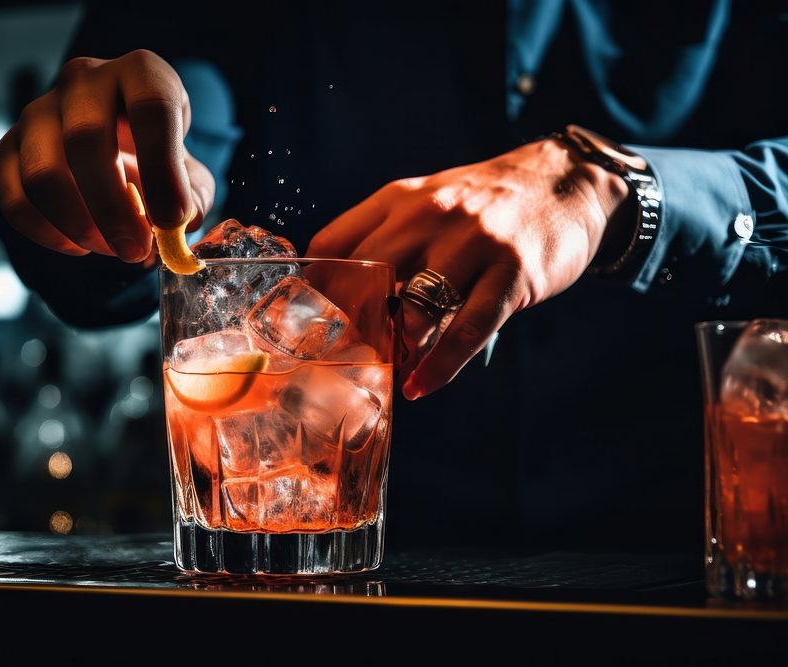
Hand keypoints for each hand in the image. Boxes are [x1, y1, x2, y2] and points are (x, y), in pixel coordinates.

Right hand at [0, 50, 215, 261]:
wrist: (122, 148)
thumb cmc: (160, 158)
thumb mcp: (191, 176)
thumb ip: (193, 200)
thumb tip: (179, 223)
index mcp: (141, 73)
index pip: (151, 106)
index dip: (162, 168)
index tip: (172, 219)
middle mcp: (85, 80)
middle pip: (86, 138)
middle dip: (112, 208)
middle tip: (135, 249)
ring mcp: (40, 110)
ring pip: (42, 171)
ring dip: (77, 225)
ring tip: (110, 248)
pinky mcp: (10, 145)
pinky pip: (13, 194)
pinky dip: (45, 232)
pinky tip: (78, 245)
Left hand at [308, 138, 630, 399]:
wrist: (566, 182)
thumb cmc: (487, 202)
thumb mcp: (429, 201)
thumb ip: (390, 237)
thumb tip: (350, 297)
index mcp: (399, 198)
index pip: (334, 242)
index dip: (318, 287)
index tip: (315, 320)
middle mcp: (430, 214)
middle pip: (367, 276)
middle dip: (354, 322)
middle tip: (352, 353)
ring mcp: (473, 242)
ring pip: (416, 307)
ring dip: (397, 348)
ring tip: (389, 372)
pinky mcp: (513, 272)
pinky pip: (468, 330)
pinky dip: (440, 366)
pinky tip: (422, 385)